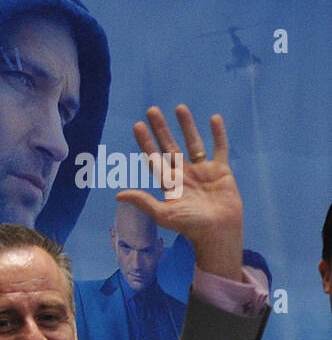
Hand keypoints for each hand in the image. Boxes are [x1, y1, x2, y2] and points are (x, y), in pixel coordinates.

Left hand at [123, 105, 243, 279]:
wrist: (218, 231)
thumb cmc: (190, 226)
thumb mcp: (163, 214)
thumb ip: (143, 201)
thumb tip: (118, 194)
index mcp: (169, 183)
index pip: (154, 157)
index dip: (145, 142)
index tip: (137, 126)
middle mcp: (184, 173)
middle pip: (170, 145)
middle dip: (161, 129)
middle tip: (151, 110)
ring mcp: (203, 170)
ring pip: (193, 142)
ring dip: (186, 125)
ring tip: (179, 107)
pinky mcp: (221, 171)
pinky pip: (219, 148)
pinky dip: (217, 134)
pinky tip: (213, 118)